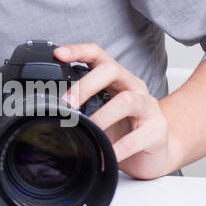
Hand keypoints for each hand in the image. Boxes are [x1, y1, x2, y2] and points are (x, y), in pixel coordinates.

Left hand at [56, 42, 175, 179]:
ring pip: (127, 101)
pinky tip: (107, 154)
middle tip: (68, 103)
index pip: (99, 56)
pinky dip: (119, 147)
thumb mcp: (99, 113)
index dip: (79, 51)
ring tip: (89, 130)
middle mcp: (134, 88)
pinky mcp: (157, 131)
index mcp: (117, 79)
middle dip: (86, 84)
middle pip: (112, 70)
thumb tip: (48, 109)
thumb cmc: (123, 130)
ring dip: (103, 116)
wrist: (153, 155)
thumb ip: (80, 106)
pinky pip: (138, 137)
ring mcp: (149, 108)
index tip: (59, 54)